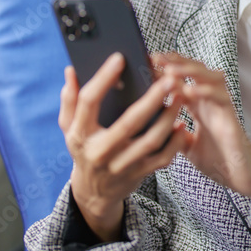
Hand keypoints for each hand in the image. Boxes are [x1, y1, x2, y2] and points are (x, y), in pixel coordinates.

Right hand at [60, 52, 187, 242]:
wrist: (93, 192)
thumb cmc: (83, 149)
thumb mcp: (69, 127)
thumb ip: (70, 99)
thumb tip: (71, 70)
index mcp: (79, 134)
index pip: (89, 101)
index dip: (103, 78)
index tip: (120, 58)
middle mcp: (99, 151)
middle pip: (128, 122)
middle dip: (151, 99)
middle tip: (169, 79)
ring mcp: (120, 165)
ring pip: (151, 141)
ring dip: (169, 118)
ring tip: (180, 97)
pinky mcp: (138, 175)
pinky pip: (162, 158)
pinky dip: (175, 143)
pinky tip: (182, 125)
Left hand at [153, 52, 250, 214]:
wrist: (242, 179)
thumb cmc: (219, 161)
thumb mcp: (187, 147)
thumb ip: (173, 133)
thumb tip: (154, 125)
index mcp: (200, 107)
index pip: (183, 80)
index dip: (167, 70)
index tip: (147, 63)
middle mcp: (211, 103)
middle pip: (197, 71)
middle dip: (177, 62)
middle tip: (156, 58)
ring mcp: (223, 108)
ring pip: (211, 77)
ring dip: (191, 71)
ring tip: (171, 69)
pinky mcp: (232, 119)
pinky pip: (222, 98)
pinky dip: (206, 92)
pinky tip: (189, 90)